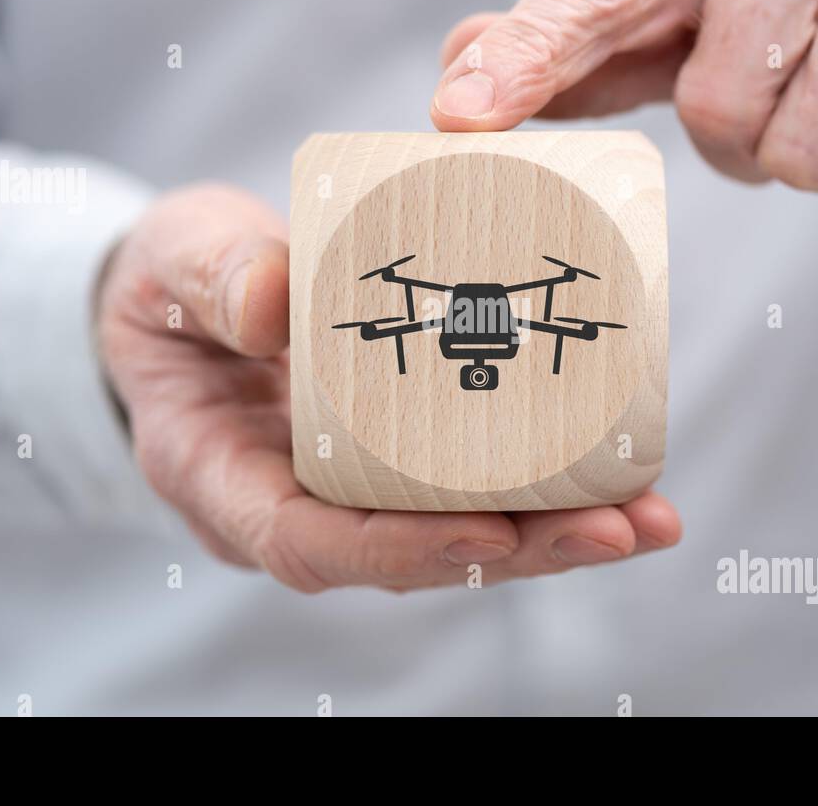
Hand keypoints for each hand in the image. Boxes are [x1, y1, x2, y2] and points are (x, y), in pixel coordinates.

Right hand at [97, 184, 680, 591]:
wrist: (185, 300)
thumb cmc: (169, 286)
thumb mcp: (171, 260)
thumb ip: (211, 274)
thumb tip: (272, 303)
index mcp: (223, 477)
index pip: (309, 543)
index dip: (400, 548)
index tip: (490, 529)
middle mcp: (294, 505)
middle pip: (412, 557)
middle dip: (521, 552)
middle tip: (621, 528)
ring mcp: (349, 490)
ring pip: (456, 536)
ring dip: (556, 531)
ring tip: (649, 513)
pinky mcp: (394, 461)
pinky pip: (471, 488)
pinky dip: (547, 487)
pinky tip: (622, 474)